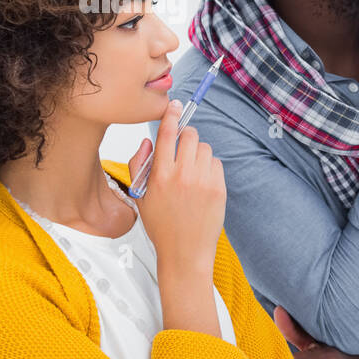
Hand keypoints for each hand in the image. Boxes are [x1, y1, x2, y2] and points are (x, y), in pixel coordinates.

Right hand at [129, 99, 225, 272]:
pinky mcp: (219, 188)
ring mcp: (203, 181)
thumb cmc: (161, 225)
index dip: (172, 115)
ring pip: (205, 148)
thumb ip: (139, 164)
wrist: (185, 253)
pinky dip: (210, 168)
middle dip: (187, 137)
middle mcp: (182, 175)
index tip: (175, 105)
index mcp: (160, 175)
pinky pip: (216, 163)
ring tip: (191, 172)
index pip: (167, 134)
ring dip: (198, 154)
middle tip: (183, 148)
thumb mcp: (140, 195)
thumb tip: (148, 140)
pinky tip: (202, 183)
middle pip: (190, 135)